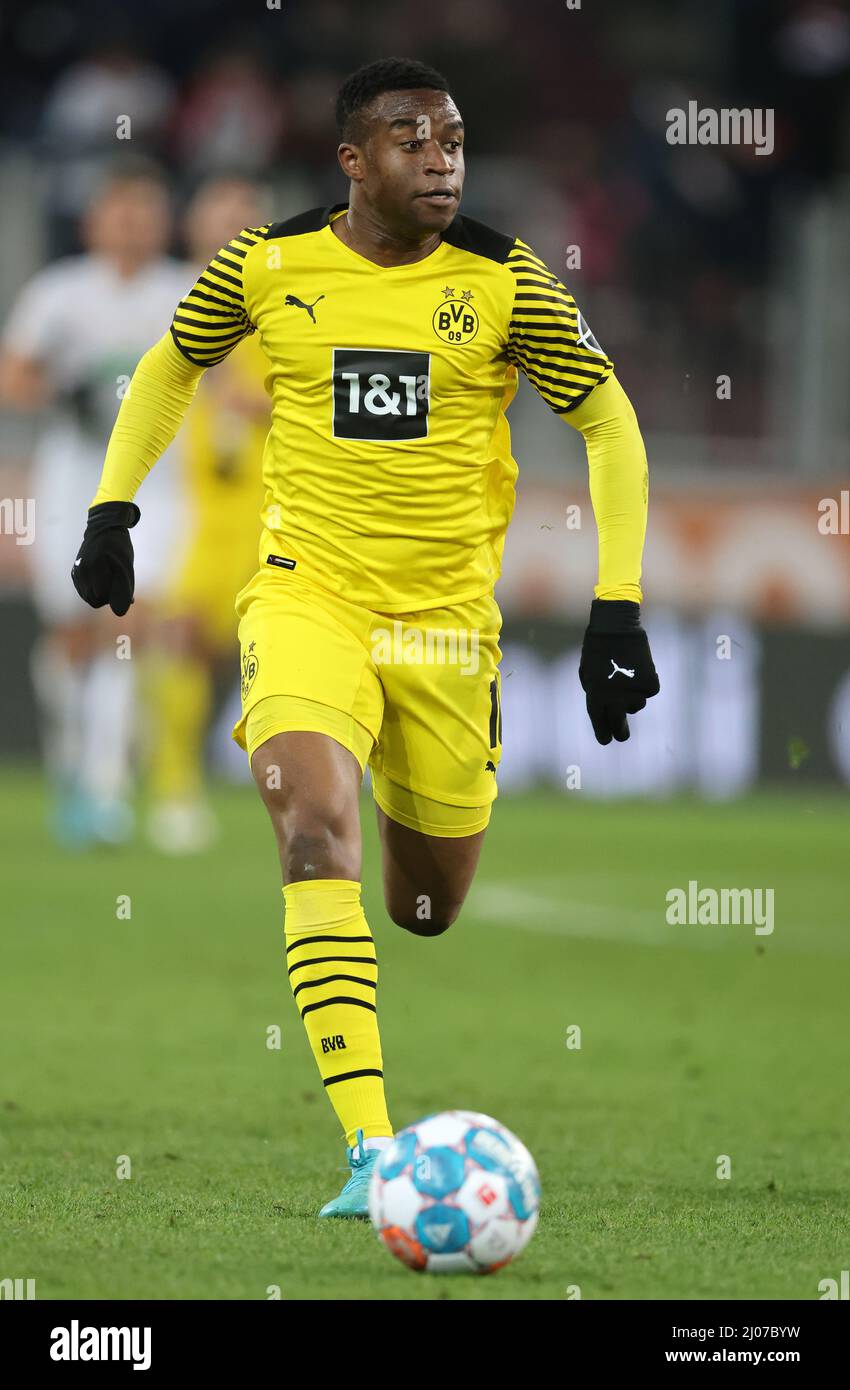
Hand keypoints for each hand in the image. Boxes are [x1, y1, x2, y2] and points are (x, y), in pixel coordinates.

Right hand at [71, 501, 140, 616]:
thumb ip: (124, 589)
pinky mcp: (74, 572)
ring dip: (100, 593)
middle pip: (93, 600)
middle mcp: (81, 570)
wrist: (104, 529)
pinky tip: (101, 578)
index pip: (101, 598)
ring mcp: (75, 571)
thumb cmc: (118, 547)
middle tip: (116, 580)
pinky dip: (93, 589)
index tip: (120, 581)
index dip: (113, 595)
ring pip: (88, 597)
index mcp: (93, 567)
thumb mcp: (126, 567)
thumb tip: (121, 613)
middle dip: (106, 596)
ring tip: (109, 577)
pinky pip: (83, 590)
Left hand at [579, 599, 659, 744]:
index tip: (606, 739)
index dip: (603, 734)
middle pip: (619, 725)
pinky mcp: (650, 683)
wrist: (615, 627)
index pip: (600, 724)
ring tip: (626, 675)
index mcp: (596, 696)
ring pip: (636, 705)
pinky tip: (639, 667)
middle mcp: (615, 698)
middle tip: (622, 736)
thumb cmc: (597, 648)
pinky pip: (649, 690)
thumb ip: (596, 693)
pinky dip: (645, 682)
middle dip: (620, 733)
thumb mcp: (588, 673)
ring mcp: (634, 692)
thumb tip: (608, 708)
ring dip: (632, 697)